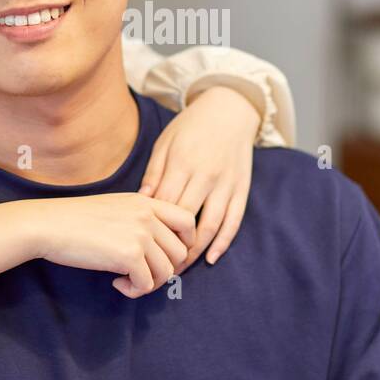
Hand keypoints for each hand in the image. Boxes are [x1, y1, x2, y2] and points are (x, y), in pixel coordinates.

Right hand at [31, 194, 196, 297]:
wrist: (48, 225)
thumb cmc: (74, 220)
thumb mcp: (115, 207)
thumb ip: (139, 219)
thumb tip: (157, 247)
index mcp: (146, 202)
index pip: (188, 220)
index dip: (186, 243)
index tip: (168, 256)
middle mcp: (147, 216)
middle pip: (180, 252)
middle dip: (165, 269)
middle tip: (142, 274)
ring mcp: (140, 234)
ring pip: (166, 271)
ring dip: (149, 283)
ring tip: (126, 280)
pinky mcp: (129, 255)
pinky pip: (147, 284)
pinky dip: (134, 290)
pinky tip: (116, 283)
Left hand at [139, 85, 258, 270]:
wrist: (230, 109)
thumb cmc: (191, 126)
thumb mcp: (166, 142)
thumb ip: (155, 172)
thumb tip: (142, 201)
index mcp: (183, 164)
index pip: (164, 206)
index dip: (152, 228)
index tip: (138, 244)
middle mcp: (206, 176)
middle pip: (185, 221)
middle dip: (169, 246)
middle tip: (153, 265)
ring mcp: (227, 184)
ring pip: (211, 226)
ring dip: (194, 251)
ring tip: (178, 269)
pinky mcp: (242, 189)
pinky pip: (234, 221)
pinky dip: (223, 242)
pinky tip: (210, 258)